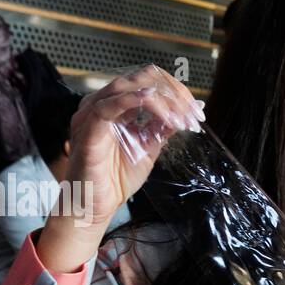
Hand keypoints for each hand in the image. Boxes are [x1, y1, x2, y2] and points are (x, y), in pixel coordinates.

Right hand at [56, 64, 203, 234]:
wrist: (95, 205)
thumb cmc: (115, 178)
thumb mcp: (148, 148)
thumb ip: (161, 129)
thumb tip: (184, 113)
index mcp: (116, 106)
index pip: (147, 82)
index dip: (175, 91)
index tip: (196, 110)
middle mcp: (102, 104)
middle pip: (140, 78)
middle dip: (173, 92)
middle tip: (194, 113)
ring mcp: (92, 113)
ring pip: (127, 87)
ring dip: (161, 99)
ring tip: (181, 116)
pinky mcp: (87, 128)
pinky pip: (109, 105)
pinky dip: (133, 100)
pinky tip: (153, 103)